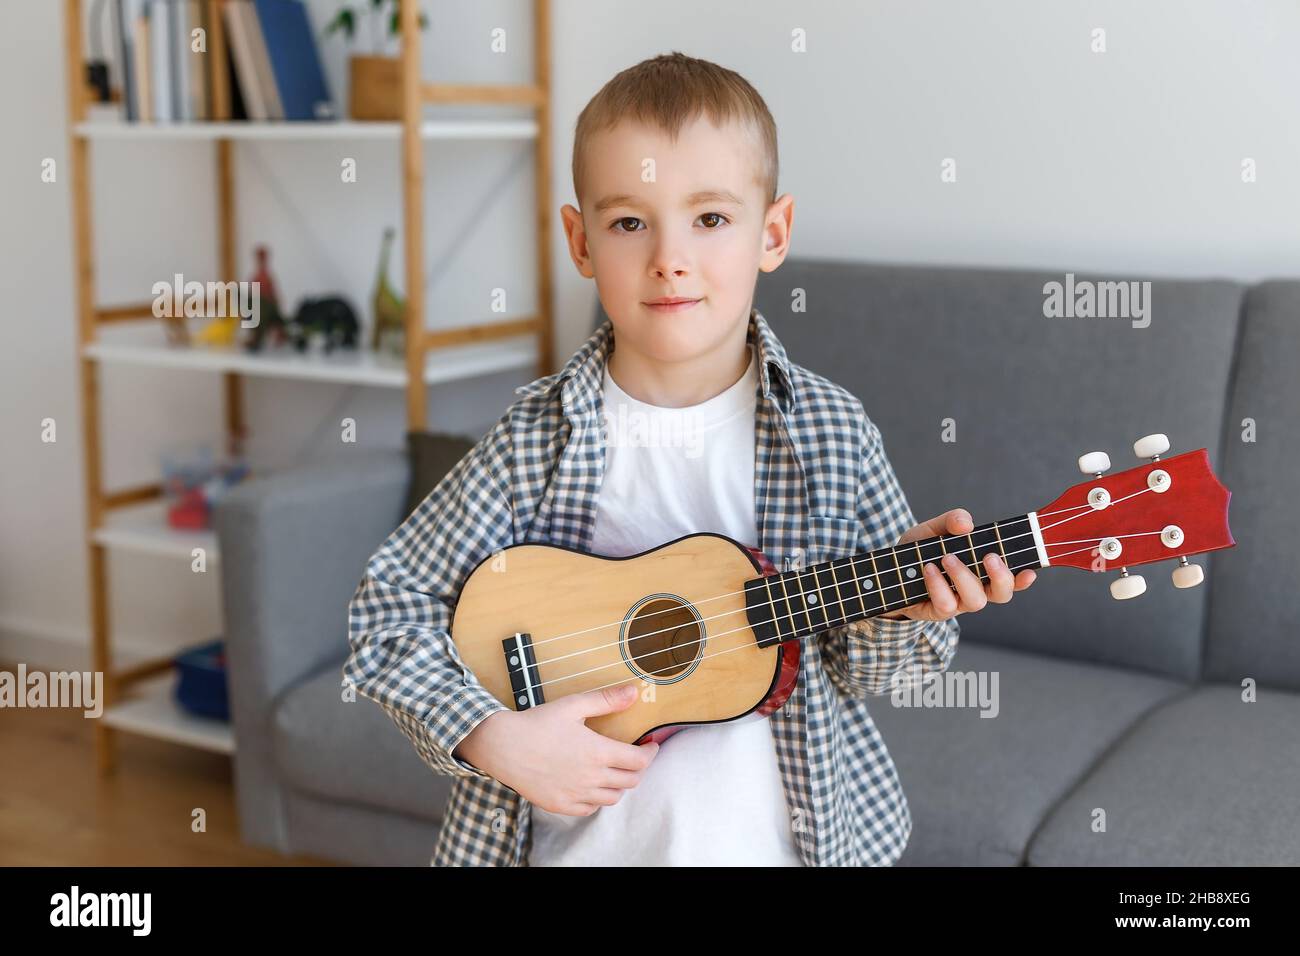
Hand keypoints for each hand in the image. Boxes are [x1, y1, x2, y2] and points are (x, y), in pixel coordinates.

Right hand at [453, 684, 659, 814]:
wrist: (502, 746)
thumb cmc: (537, 723)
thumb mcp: (573, 705)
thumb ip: (606, 700)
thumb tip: (634, 692)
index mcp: (598, 753)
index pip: (639, 761)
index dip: (650, 753)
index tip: (651, 745)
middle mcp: (591, 778)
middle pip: (630, 781)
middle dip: (638, 768)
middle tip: (634, 756)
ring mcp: (576, 795)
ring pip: (613, 798)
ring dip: (620, 785)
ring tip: (614, 771)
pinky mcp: (561, 805)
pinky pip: (590, 809)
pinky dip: (598, 799)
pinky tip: (592, 786)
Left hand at [881, 508, 1036, 621]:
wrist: (886, 571)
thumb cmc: (917, 550)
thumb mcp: (932, 529)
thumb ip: (950, 521)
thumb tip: (967, 523)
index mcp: (982, 570)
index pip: (1011, 578)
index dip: (1023, 578)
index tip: (1029, 571)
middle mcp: (975, 589)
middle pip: (1002, 594)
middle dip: (1001, 577)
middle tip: (989, 557)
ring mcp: (958, 603)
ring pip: (976, 601)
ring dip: (965, 577)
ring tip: (947, 558)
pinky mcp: (938, 612)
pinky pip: (947, 605)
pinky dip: (939, 585)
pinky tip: (928, 569)